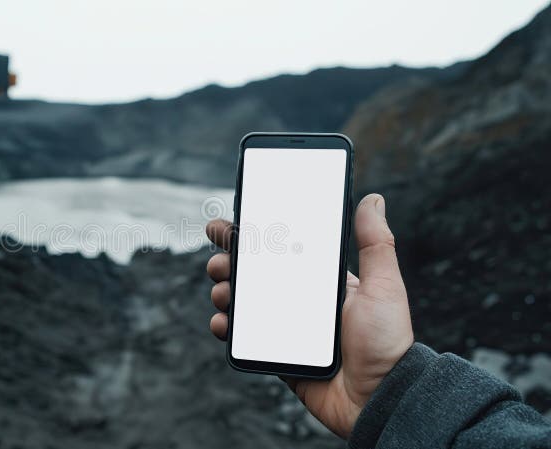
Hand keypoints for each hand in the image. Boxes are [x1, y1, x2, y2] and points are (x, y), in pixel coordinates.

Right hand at [205, 193, 412, 438]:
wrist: (380, 397)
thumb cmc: (387, 342)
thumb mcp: (383, 286)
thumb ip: (375, 244)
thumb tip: (373, 200)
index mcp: (319, 282)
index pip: (279, 252)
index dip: (250, 238)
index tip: (226, 227)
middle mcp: (299, 302)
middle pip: (253, 276)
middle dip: (228, 264)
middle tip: (220, 263)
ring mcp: (285, 329)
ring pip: (243, 304)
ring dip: (224, 293)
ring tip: (223, 292)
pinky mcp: (276, 355)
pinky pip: (244, 338)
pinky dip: (226, 328)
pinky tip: (223, 322)